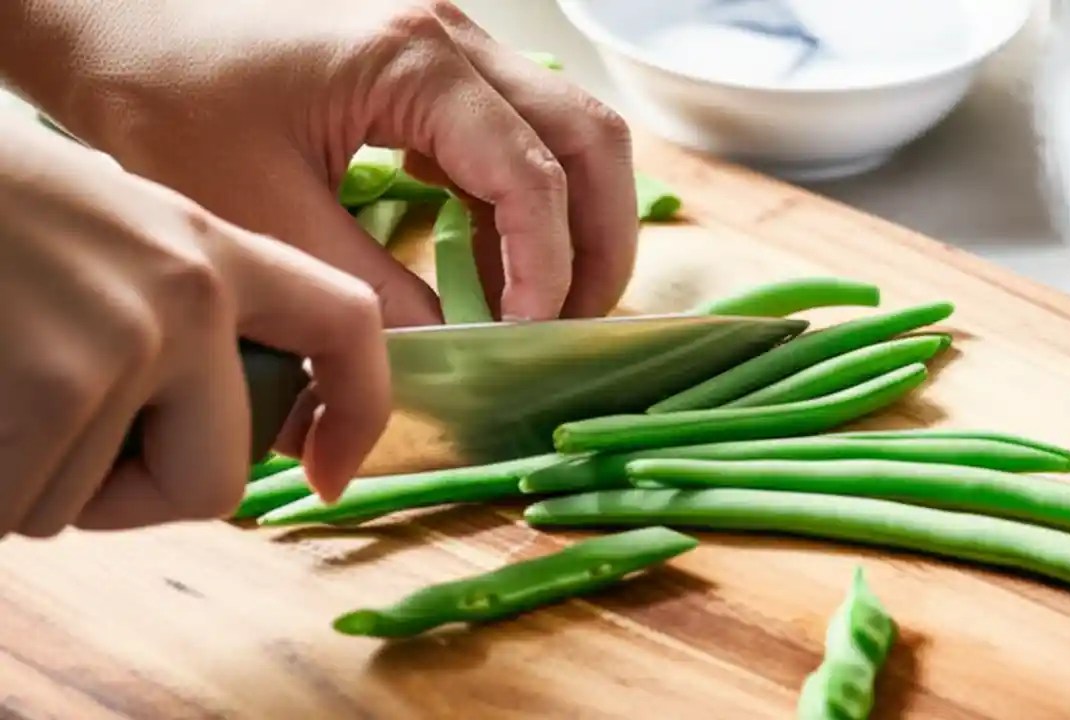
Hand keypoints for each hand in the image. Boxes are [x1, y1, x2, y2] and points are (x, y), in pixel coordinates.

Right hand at [0, 116, 389, 538]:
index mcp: (212, 251)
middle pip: (217, 480)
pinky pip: (25, 507)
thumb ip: (175, 321)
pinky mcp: (53, 389)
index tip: (326, 474)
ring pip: (92, 502)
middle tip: (52, 442)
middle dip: (131, 493)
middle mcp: (189, 295)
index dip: (358, 411)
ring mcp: (126, 342)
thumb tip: (211, 432)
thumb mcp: (109, 240)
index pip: (348, 326)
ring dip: (29, 476)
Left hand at [1, 0, 637, 324]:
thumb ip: (370, 290)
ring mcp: (452, 46)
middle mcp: (455, 38)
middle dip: (600, 241)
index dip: (546, 271)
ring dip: (576, 222)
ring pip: (570, 132)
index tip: (527, 341)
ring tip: (542, 305)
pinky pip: (519, 136)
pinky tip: (493, 261)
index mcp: (415, 61)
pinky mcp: (435, 68)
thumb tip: (448, 352)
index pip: (531, 176)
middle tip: (573, 325)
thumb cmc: (167, 94)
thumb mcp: (265, 209)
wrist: (116, 18)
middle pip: (589, 139)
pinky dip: (525, 205)